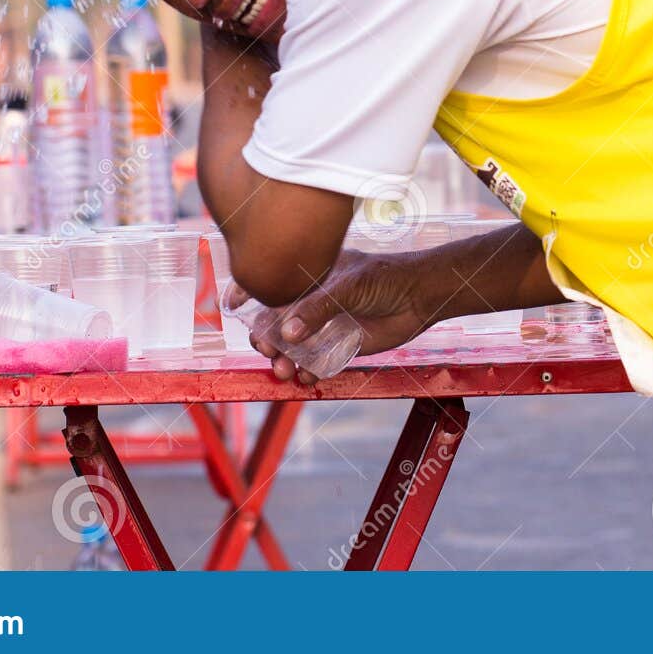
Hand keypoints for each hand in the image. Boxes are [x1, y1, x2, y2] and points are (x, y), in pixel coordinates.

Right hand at [238, 251, 437, 382]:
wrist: (421, 297)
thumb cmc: (385, 278)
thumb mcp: (348, 286)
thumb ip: (317, 308)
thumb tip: (285, 335)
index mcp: (310, 275)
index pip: (272, 283)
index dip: (248, 294)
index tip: (231, 307)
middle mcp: (312, 301)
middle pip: (275, 321)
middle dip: (264, 339)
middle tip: (267, 352)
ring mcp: (325, 324)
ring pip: (292, 346)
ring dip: (283, 360)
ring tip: (285, 371)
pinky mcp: (340, 346)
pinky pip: (315, 362)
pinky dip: (307, 372)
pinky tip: (306, 378)